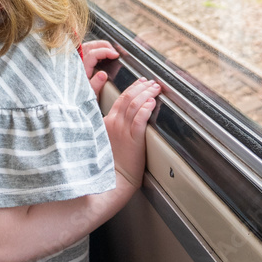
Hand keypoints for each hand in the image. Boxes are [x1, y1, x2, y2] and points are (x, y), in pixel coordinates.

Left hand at [81, 40, 117, 96]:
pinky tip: (101, 54)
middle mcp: (78, 63)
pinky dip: (94, 49)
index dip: (106, 51)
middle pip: (90, 46)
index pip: (94, 53)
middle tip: (114, 51)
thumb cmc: (80, 98)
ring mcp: (77, 61)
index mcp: (81, 69)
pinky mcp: (78, 63)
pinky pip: (85, 50)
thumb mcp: (90, 94)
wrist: (71, 102)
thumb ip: (96, 84)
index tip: (116, 55)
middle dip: (104, 45)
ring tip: (109, 51)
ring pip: (87, 46)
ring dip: (99, 46)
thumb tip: (103, 74)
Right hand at [104, 77, 159, 191]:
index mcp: (105, 123)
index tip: (140, 81)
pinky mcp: (133, 139)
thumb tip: (126, 117)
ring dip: (147, 93)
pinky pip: (140, 119)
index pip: (119, 99)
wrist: (112, 181)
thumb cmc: (110, 165)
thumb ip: (112, 127)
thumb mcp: (104, 141)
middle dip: (142, 87)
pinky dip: (146, 108)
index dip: (131, 87)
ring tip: (156, 88)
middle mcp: (113, 123)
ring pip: (135, 105)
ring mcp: (122, 130)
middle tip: (152, 82)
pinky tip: (152, 102)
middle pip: (128, 98)